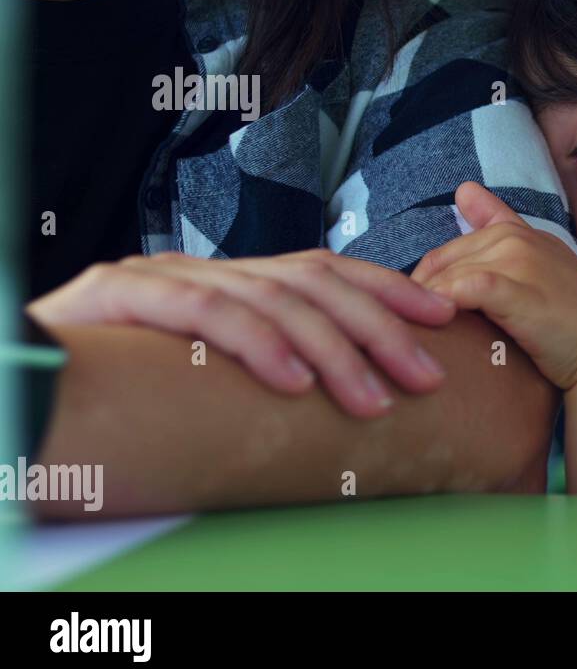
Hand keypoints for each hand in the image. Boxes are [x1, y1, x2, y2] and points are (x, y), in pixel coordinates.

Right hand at [27, 249, 455, 417]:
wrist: (30, 371)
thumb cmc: (131, 377)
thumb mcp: (213, 367)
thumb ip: (270, 360)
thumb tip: (357, 390)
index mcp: (237, 280)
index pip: (328, 270)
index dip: (390, 288)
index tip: (444, 317)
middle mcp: (210, 269)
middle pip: (312, 282)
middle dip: (380, 327)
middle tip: (426, 376)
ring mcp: (166, 278)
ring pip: (269, 298)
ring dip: (331, 350)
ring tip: (374, 399)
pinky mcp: (122, 297)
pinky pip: (203, 314)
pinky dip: (256, 345)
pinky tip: (292, 381)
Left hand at [412, 182, 576, 389]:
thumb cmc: (570, 319)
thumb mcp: (536, 264)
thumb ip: (499, 226)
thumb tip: (463, 190)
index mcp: (519, 233)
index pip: (456, 245)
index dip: (433, 273)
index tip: (425, 303)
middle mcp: (518, 239)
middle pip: (444, 259)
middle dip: (421, 290)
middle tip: (407, 324)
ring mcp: (520, 262)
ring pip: (450, 274)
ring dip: (425, 301)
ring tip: (413, 331)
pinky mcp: (518, 291)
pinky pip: (465, 289)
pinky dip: (444, 303)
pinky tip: (437, 325)